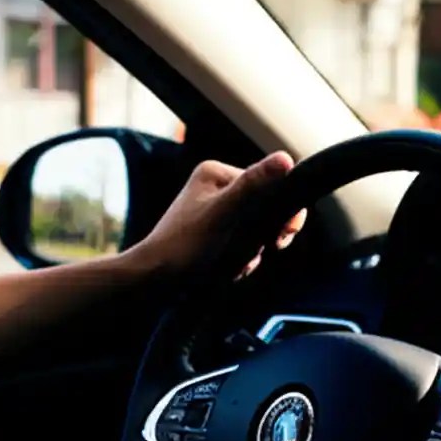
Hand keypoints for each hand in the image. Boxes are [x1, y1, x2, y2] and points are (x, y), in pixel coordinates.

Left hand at [124, 152, 305, 279]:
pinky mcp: (213, 234)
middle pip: (262, 209)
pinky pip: (243, 244)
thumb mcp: (224, 213)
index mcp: (216, 173)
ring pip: (255, 231)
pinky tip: (229, 268)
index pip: (266, 185)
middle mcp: (215, 188)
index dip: (281, 211)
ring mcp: (214, 212)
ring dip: (251, 251)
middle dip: (262, 237)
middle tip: (251, 253)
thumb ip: (253, 186)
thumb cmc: (185, 246)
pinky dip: (242, 259)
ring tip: (235, 263)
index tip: (283, 235)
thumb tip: (286, 159)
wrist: (155, 281)